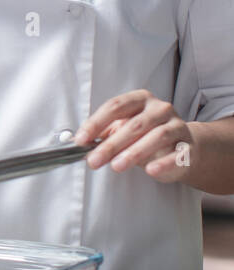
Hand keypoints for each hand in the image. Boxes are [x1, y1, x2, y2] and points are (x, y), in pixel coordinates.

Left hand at [74, 90, 192, 181]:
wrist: (181, 147)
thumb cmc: (145, 136)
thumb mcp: (123, 130)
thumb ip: (105, 134)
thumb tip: (82, 143)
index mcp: (140, 99)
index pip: (115, 107)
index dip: (96, 123)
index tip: (81, 140)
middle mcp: (160, 108)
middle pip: (134, 124)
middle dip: (111, 144)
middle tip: (94, 160)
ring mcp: (177, 126)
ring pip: (156, 136)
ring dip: (134, 153)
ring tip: (116, 166)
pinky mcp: (189, 146)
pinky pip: (179, 154)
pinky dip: (164, 162)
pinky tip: (150, 170)